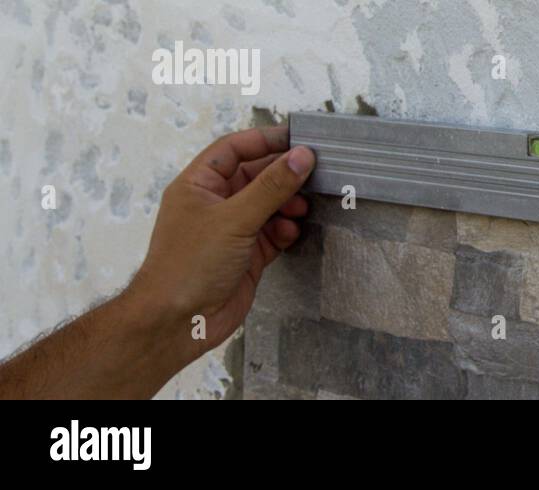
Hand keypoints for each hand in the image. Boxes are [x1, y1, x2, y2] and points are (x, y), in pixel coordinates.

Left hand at [127, 126, 315, 364]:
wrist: (179, 320)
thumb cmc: (188, 265)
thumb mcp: (234, 218)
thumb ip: (272, 186)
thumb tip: (301, 157)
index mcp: (199, 185)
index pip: (233, 149)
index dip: (264, 140)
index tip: (297, 139)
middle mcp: (215, 204)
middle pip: (256, 176)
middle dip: (283, 176)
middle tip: (312, 174)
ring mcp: (231, 230)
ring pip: (268, 205)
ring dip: (288, 204)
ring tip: (301, 208)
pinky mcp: (247, 254)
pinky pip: (273, 233)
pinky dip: (286, 231)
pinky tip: (290, 233)